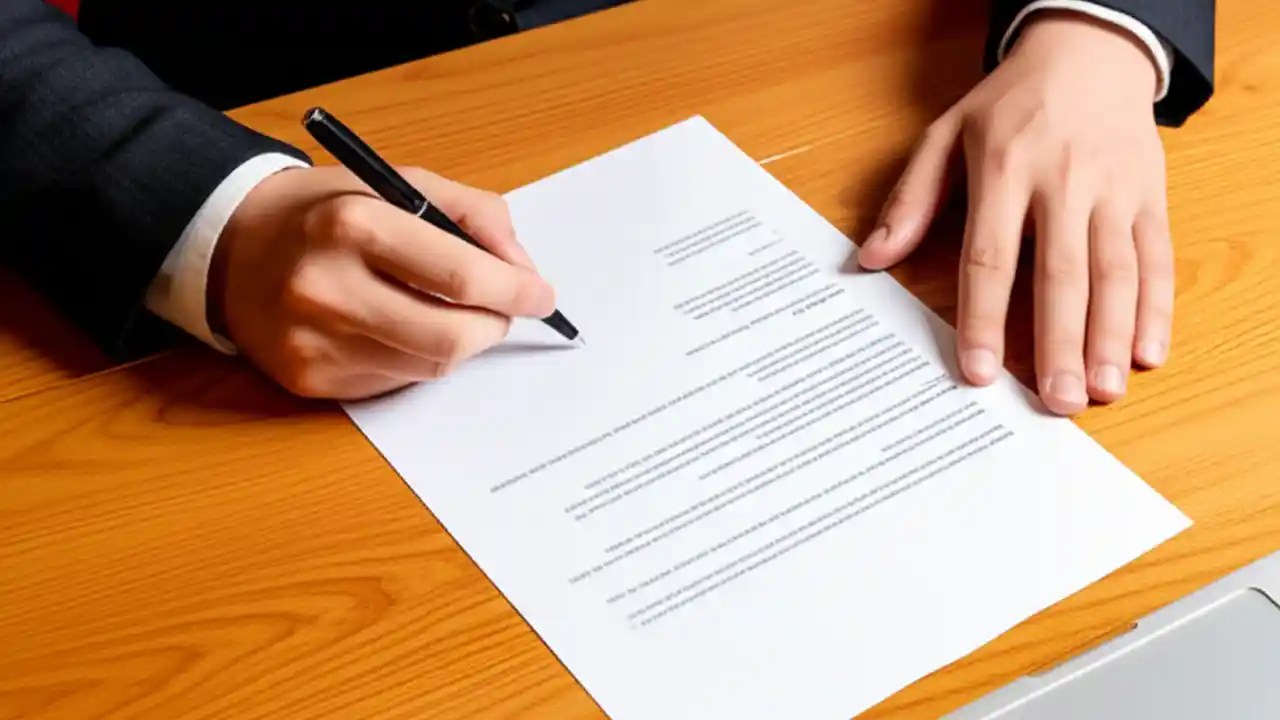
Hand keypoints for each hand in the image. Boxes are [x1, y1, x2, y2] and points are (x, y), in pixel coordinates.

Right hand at [209, 165, 554, 399]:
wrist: (229, 246)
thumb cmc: (326, 210)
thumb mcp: (397, 182)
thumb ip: (472, 215)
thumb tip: (522, 271)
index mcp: (352, 224)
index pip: (463, 276)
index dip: (517, 291)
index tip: (541, 294)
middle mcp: (326, 288)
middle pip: (453, 338)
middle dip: (494, 326)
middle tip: (500, 310)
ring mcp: (314, 342)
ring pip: (430, 367)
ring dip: (458, 343)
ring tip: (444, 310)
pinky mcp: (308, 380)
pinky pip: (395, 382)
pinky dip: (415, 358)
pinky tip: (396, 327)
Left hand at [859, 12, 1172, 414]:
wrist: (1088, 52)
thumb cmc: (1008, 104)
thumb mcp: (945, 134)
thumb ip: (910, 199)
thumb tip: (870, 258)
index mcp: (1002, 169)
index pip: (990, 258)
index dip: (985, 319)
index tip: (980, 371)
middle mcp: (1062, 182)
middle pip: (1061, 274)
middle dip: (1059, 344)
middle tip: (1055, 403)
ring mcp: (1113, 190)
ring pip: (1116, 272)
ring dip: (1109, 337)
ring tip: (1100, 393)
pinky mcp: (1149, 196)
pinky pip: (1156, 257)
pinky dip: (1156, 308)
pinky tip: (1145, 354)